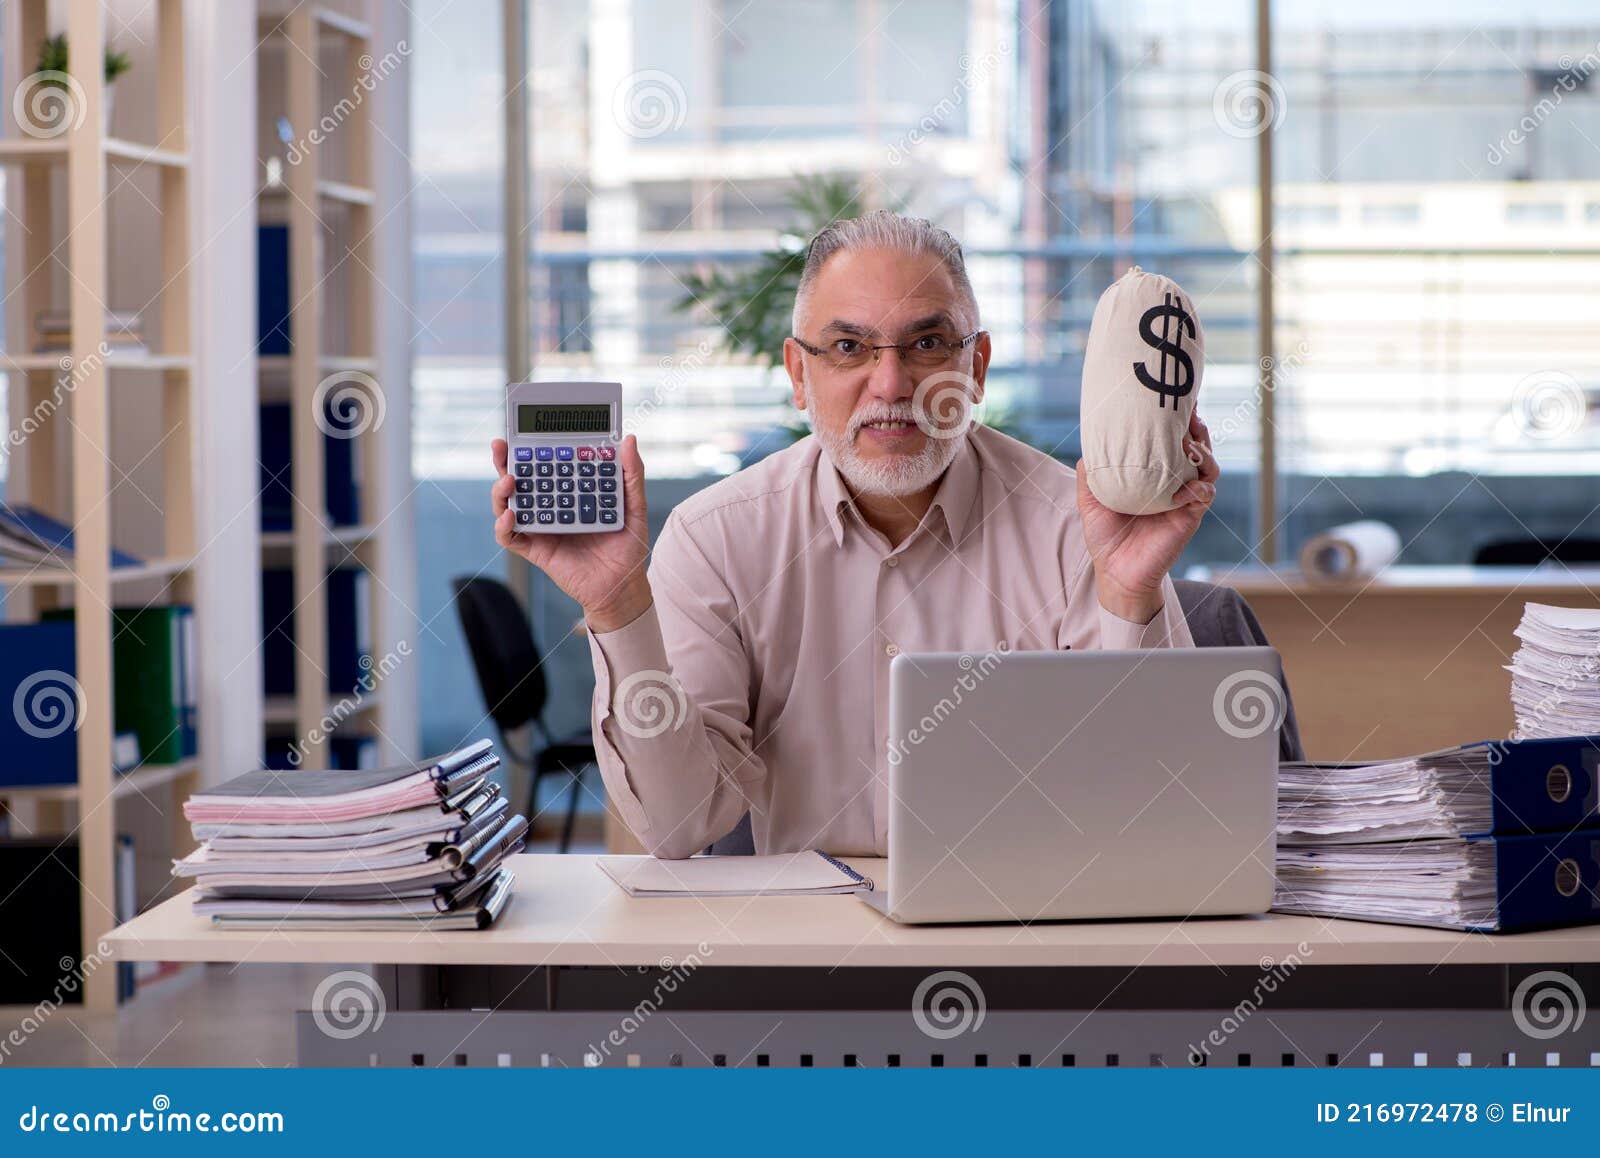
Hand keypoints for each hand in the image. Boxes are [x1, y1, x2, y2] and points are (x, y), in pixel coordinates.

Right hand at [491, 435, 653, 631]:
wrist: (623, 586)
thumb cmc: (628, 547)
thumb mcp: (634, 507)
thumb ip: (631, 475)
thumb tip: (629, 440)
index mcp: (571, 492)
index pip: (546, 465)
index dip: (532, 448)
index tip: (525, 433)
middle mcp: (551, 507)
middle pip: (520, 480)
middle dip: (505, 462)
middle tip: (501, 448)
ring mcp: (541, 528)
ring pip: (508, 504)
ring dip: (501, 491)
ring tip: (509, 481)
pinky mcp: (535, 550)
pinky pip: (509, 537)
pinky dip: (503, 526)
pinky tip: (511, 514)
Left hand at [1076, 412, 1218, 622]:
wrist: (1114, 571)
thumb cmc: (1105, 534)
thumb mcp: (1091, 496)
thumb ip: (1091, 469)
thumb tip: (1090, 440)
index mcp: (1153, 472)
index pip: (1172, 441)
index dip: (1178, 421)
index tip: (1173, 401)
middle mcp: (1173, 482)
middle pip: (1197, 446)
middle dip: (1197, 428)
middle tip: (1189, 414)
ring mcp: (1184, 499)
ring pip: (1208, 466)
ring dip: (1203, 451)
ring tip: (1190, 443)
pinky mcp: (1189, 517)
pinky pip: (1204, 495)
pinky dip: (1199, 486)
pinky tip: (1186, 486)